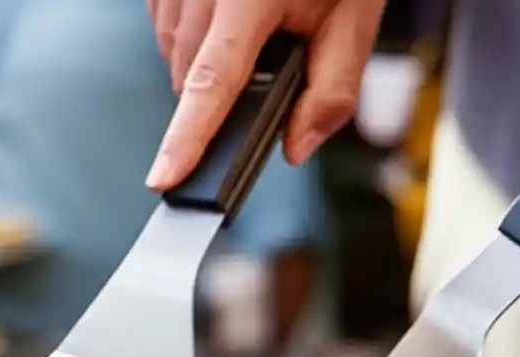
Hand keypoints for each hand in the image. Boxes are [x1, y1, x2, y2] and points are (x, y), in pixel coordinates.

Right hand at [145, 0, 385, 189]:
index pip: (213, 82)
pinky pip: (165, 26)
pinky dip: (190, 37)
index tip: (164, 178)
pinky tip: (224, 19)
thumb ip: (334, 88)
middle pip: (188, 76)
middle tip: (263, 70)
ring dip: (203, 66)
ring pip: (173, 54)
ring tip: (249, 36)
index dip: (187, 137)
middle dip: (217, 96)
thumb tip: (296, 148)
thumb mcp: (355, 15)